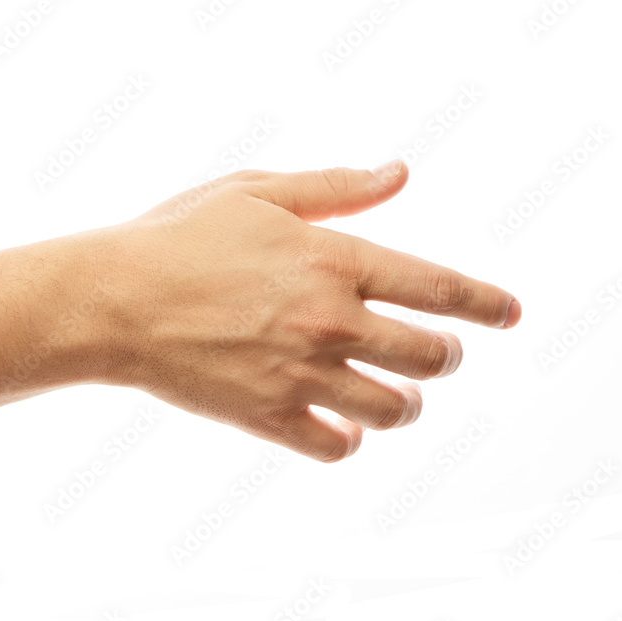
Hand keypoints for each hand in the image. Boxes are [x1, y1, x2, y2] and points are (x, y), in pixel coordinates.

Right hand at [101, 162, 520, 462]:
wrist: (112, 302)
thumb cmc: (177, 238)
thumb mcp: (256, 191)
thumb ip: (335, 187)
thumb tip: (399, 174)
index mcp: (333, 260)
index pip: (439, 287)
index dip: (486, 303)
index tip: (509, 315)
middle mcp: (328, 320)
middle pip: (431, 356)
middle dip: (444, 356)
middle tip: (434, 354)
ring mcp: (300, 374)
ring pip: (395, 409)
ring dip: (405, 403)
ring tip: (394, 395)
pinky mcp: (267, 416)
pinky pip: (337, 446)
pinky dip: (350, 438)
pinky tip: (342, 424)